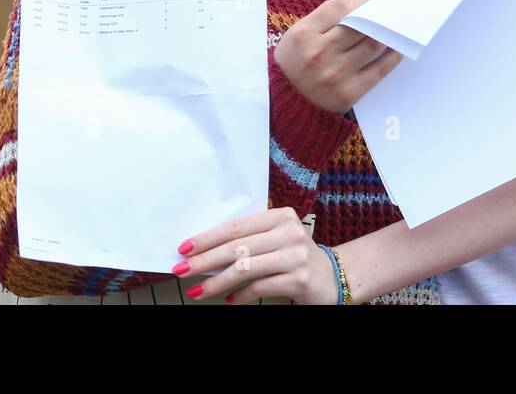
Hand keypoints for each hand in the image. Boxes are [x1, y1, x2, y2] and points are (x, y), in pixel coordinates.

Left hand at [173, 207, 338, 304]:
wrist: (334, 276)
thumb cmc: (295, 256)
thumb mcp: (277, 237)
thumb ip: (250, 237)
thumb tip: (205, 250)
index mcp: (281, 215)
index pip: (236, 226)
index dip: (208, 237)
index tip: (184, 248)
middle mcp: (289, 232)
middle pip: (237, 247)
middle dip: (204, 260)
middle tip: (182, 270)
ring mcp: (295, 256)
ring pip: (244, 269)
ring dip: (216, 282)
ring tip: (197, 291)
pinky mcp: (299, 279)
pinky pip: (259, 287)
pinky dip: (240, 295)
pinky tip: (229, 299)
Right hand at [274, 0, 402, 113]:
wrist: (286, 104)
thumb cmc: (294, 64)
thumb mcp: (299, 36)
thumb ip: (326, 20)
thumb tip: (361, 3)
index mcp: (303, 34)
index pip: (340, 7)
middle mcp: (319, 53)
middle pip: (360, 25)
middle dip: (380, 13)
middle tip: (393, 6)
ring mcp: (335, 74)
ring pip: (372, 45)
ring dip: (388, 33)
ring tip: (396, 25)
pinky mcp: (349, 93)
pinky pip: (379, 70)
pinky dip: (392, 56)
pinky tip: (396, 48)